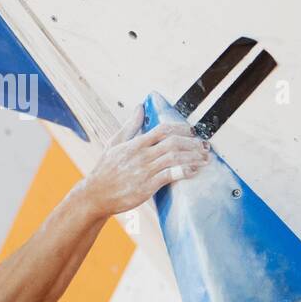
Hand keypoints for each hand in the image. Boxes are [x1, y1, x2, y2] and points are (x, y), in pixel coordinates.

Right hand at [79, 103, 210, 215]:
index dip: (181, 128)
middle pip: (173, 142)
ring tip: (204, 159)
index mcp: (135, 143)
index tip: (192, 131)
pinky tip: (194, 171)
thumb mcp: (114, 143)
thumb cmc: (105, 169)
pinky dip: (185, 171)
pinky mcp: (147, 186)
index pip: (163, 129)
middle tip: (204, 146)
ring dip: (193, 157)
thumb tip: (140, 107)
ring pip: (175, 158)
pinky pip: (171, 175)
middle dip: (193, 143)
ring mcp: (145, 170)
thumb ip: (130, 125)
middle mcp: (142, 155)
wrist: (96, 194)